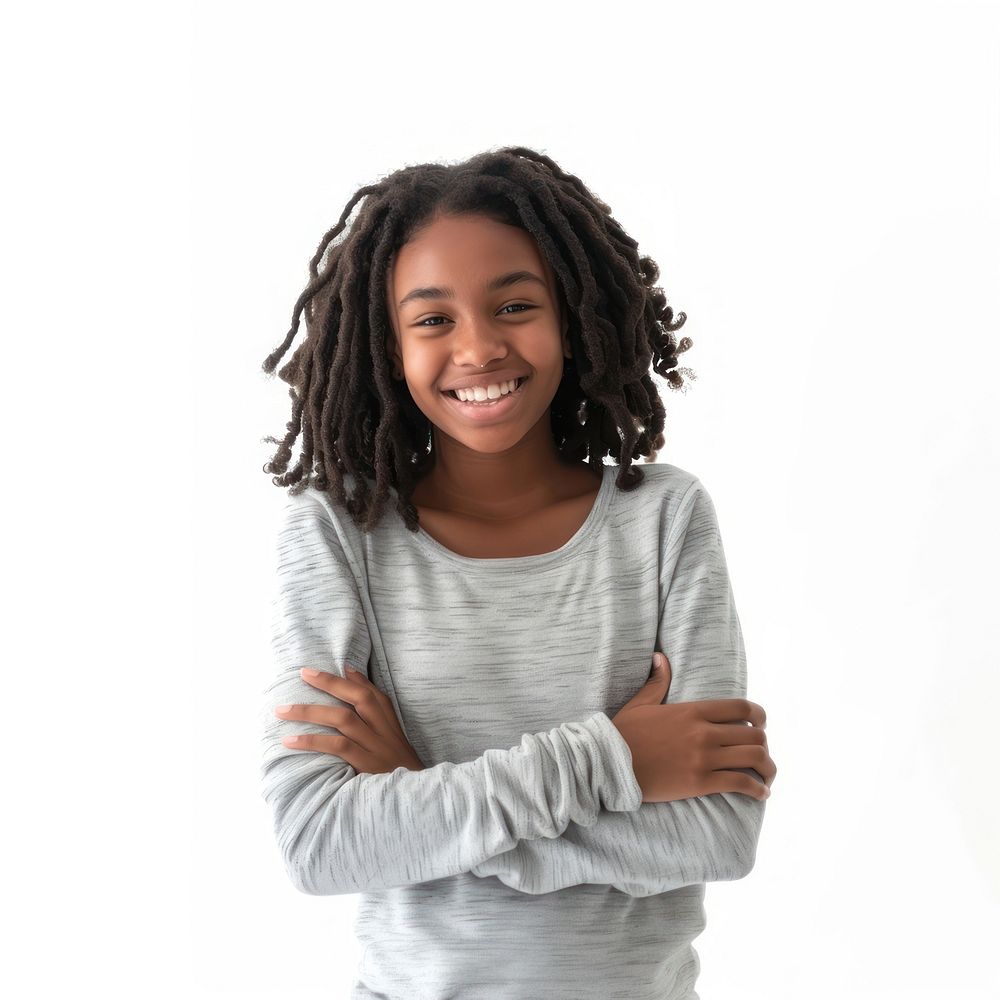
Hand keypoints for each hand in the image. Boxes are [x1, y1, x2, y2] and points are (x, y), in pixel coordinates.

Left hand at [275, 666, 426, 774]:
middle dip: (329, 683)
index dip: (348, 678)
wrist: (413, 795)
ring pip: (343, 719)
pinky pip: (337, 746)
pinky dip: (312, 741)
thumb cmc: (395, 765)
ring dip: (310, 712)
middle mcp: (384, 729)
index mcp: (389, 721)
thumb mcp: (390, 737)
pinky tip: (291, 740)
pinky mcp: (366, 764)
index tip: (325, 668)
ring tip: (282, 710)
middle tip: (302, 673)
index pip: (370, 692)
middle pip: (358, 698)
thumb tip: (351, 677)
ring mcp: (375, 746)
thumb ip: (374, 710)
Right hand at [611, 653, 775, 803]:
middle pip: (754, 735)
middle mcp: (704, 732)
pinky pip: (741, 783)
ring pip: (754, 758)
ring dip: (767, 768)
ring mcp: (703, 757)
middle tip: (761, 755)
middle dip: (764, 745)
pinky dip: (757, 790)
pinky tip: (760, 794)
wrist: (609, 764)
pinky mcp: (701, 782)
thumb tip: (659, 656)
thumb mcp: (640, 703)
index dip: (760, 716)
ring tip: (767, 777)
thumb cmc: (623, 734)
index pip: (742, 708)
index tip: (762, 725)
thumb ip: (657, 681)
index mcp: (693, 711)